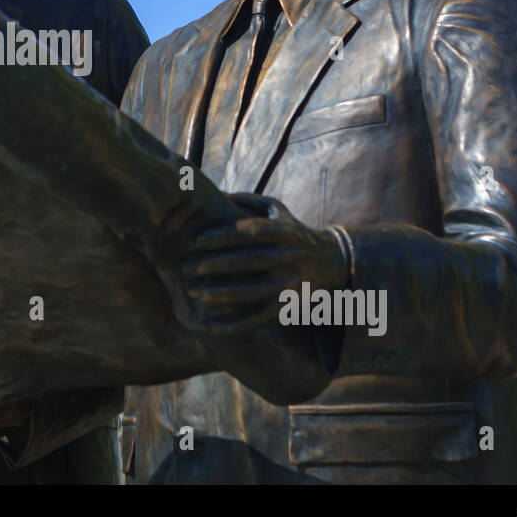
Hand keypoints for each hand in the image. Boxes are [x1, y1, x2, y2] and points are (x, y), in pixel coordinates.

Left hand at [179, 193, 347, 334]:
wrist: (331, 262)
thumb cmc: (292, 231)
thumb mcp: (276, 209)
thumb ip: (246, 201)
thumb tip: (213, 193)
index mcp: (285, 232)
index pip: (250, 233)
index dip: (222, 236)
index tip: (196, 241)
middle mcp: (289, 258)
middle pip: (247, 262)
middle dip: (213, 265)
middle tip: (184, 267)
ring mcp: (289, 284)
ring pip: (251, 292)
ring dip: (219, 294)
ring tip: (192, 291)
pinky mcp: (287, 307)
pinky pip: (258, 318)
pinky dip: (234, 322)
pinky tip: (211, 322)